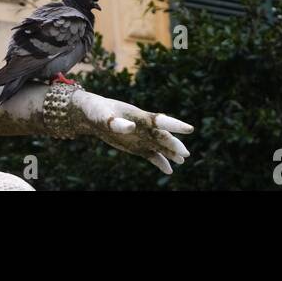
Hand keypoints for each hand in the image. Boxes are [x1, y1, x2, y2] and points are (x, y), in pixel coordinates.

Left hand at [70, 91, 192, 173]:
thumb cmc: (98, 111)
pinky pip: (152, 155)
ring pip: (160, 146)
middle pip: (163, 136)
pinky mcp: (137, 146)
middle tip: (185, 154)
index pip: (161, 121)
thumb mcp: (103, 116)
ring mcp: (142, 137)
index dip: (175, 125)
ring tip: (182, 160)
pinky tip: (169, 170)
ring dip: (171, 153)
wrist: (92, 115)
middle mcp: (145, 127)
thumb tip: (131, 127)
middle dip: (174, 145)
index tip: (189, 129)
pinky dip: (160, 162)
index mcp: (140, 116)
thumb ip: (116, 122)